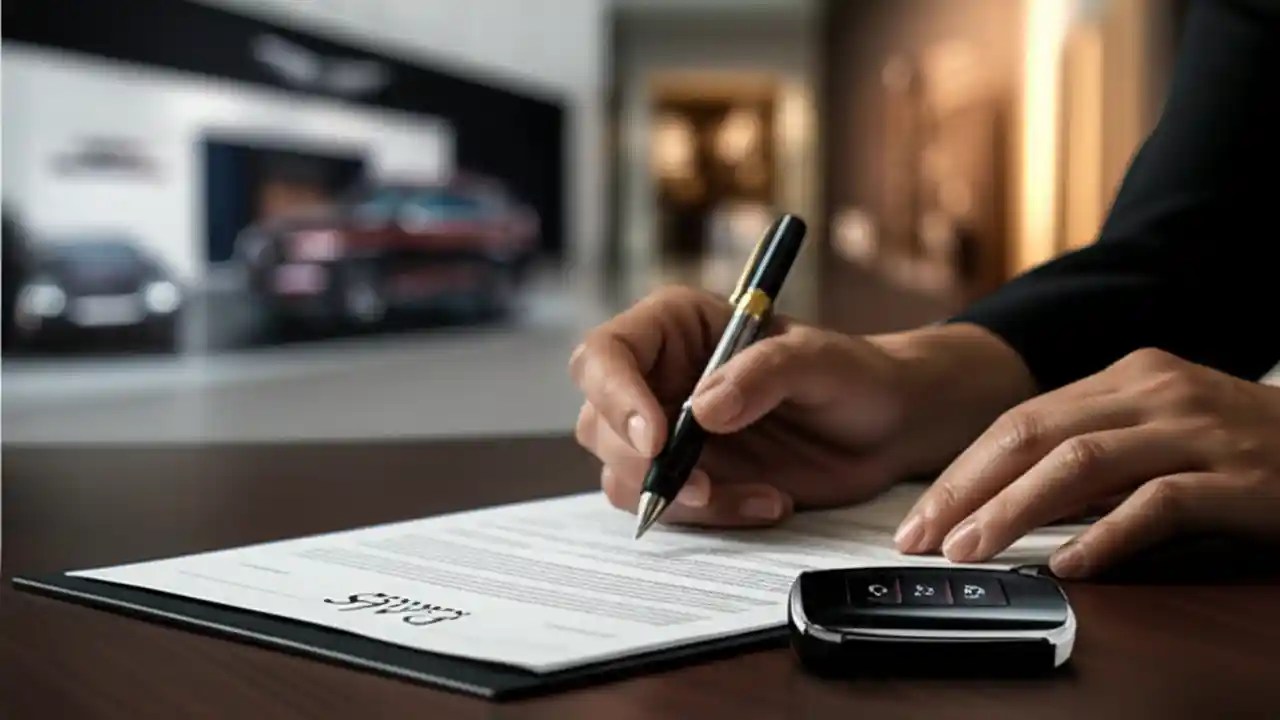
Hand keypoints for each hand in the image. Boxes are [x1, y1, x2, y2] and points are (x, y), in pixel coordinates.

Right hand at [569, 286, 1033, 526]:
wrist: (886, 427)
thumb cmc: (854, 374)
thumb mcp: (820, 361)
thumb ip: (765, 372)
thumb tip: (701, 410)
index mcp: (674, 327)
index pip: (606, 356)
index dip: (615, 397)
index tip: (656, 439)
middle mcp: (658, 378)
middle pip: (599, 424)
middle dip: (642, 464)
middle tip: (704, 485)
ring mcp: (668, 432)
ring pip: (624, 475)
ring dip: (682, 499)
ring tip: (761, 496)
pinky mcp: (689, 478)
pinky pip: (670, 509)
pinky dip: (714, 517)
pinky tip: (770, 502)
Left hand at [895, 348, 1279, 577]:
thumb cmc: (1247, 451)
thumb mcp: (1162, 435)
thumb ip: (1095, 456)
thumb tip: (1008, 503)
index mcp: (1128, 376)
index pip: (1020, 421)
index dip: (963, 471)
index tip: (921, 517)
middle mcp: (1155, 392)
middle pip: (1033, 435)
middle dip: (967, 489)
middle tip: (923, 538)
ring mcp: (1199, 431)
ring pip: (1081, 463)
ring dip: (1014, 510)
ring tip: (970, 550)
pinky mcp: (1241, 478)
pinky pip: (1158, 504)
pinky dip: (1105, 536)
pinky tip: (1067, 563)